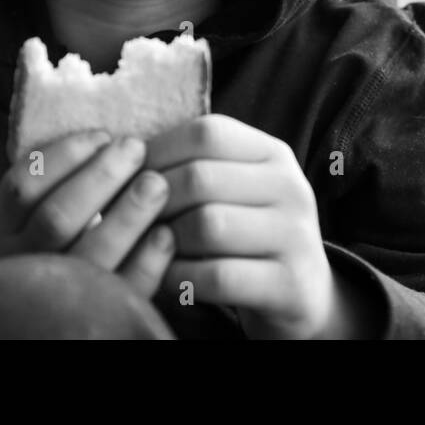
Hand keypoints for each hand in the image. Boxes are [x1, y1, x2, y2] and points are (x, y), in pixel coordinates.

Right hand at [0, 130, 173, 298]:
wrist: (66, 293)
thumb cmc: (74, 220)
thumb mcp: (51, 196)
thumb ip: (68, 172)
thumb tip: (112, 133)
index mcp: (9, 225)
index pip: (22, 187)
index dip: (64, 156)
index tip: (102, 135)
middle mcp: (25, 258)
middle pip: (57, 218)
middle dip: (100, 177)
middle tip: (136, 149)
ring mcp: (59, 288)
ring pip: (89, 253)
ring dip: (127, 214)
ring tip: (157, 184)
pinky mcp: (97, 310)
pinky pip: (123, 287)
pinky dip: (146, 260)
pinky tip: (166, 233)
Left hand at [144, 114, 341, 338]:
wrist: (302, 291)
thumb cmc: (246, 233)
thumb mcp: (234, 188)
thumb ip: (193, 165)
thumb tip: (121, 155)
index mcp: (273, 153)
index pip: (207, 132)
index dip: (158, 151)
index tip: (129, 176)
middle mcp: (291, 186)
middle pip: (201, 178)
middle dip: (154, 201)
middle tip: (130, 221)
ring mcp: (296, 235)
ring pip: (208, 226)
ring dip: (165, 241)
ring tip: (149, 249)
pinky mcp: (290, 283)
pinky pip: (217, 276)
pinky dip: (181, 278)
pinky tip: (168, 279)